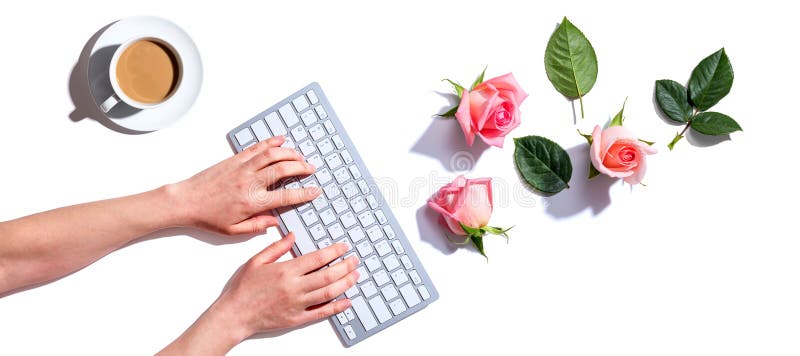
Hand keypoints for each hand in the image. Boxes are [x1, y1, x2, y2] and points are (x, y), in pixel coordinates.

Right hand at [159, 234, 358, 354]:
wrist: (234, 315)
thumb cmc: (243, 289)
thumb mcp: (256, 261)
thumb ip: (276, 248)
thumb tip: (292, 236)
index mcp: (285, 271)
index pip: (317, 259)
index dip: (334, 251)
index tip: (343, 246)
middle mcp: (294, 288)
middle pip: (327, 276)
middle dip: (345, 266)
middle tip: (355, 260)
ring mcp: (297, 304)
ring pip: (328, 293)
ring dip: (345, 283)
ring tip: (355, 276)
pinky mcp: (297, 319)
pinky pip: (321, 313)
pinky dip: (337, 307)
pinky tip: (347, 301)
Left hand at [169, 136, 319, 234]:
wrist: (185, 201)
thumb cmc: (207, 217)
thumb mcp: (234, 230)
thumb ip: (258, 226)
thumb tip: (276, 222)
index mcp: (253, 202)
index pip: (286, 196)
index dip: (304, 194)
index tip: (315, 191)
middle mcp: (250, 183)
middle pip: (283, 169)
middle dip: (302, 167)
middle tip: (311, 169)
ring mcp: (242, 168)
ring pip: (272, 154)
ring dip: (289, 153)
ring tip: (299, 155)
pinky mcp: (234, 159)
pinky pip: (256, 147)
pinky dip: (270, 142)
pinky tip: (280, 140)